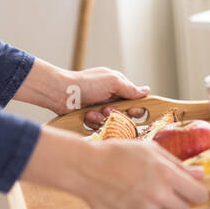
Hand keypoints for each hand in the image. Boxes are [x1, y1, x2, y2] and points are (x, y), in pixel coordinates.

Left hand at [15, 59, 150, 123]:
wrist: (62, 93)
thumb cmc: (87, 83)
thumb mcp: (113, 81)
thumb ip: (131, 89)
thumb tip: (147, 91)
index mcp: (119, 88)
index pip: (137, 102)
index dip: (136, 109)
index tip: (131, 110)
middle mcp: (112, 99)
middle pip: (126, 115)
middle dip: (118, 114)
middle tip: (108, 109)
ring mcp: (101, 109)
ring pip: (112, 123)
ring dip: (103, 118)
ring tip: (92, 111)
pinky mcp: (91, 119)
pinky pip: (100, 127)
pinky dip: (93, 122)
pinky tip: (86, 115)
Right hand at [72, 137, 209, 208]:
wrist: (85, 169)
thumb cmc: (117, 154)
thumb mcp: (151, 151)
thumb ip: (178, 165)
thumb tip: (199, 174)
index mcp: (167, 176)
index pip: (198, 195)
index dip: (198, 192)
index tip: (194, 190)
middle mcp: (158, 197)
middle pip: (183, 208)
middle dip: (177, 198)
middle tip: (162, 186)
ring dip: (158, 204)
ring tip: (139, 188)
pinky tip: (128, 196)